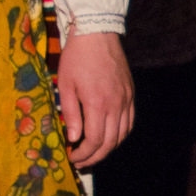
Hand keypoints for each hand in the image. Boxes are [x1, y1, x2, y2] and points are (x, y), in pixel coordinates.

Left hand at [57, 30, 134, 168]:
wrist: (97, 33)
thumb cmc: (76, 57)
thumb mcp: (65, 85)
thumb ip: (70, 114)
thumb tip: (74, 139)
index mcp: (98, 104)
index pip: (94, 141)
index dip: (84, 154)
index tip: (72, 157)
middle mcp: (116, 105)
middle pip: (110, 142)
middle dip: (95, 156)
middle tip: (82, 162)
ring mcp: (126, 99)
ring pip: (122, 134)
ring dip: (108, 148)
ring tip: (93, 152)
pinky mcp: (131, 93)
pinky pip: (129, 121)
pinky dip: (120, 134)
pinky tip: (108, 136)